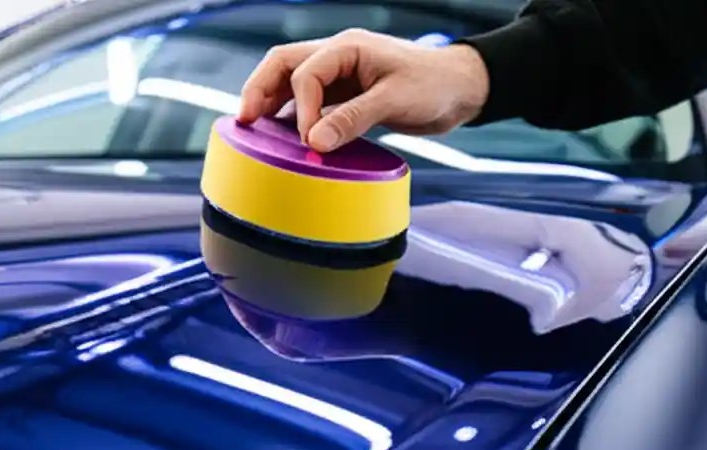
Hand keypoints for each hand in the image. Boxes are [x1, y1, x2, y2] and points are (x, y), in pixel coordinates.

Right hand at [239, 29, 489, 152]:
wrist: (462, 89)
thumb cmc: (435, 86)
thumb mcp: (394, 101)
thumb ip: (353, 119)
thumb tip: (313, 142)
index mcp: (349, 48)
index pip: (306, 73)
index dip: (300, 108)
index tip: (307, 141)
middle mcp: (340, 56)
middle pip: (284, 64)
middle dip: (260, 89)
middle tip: (244, 121)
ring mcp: (343, 74)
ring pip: (293, 81)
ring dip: (272, 101)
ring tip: (255, 129)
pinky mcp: (349, 94)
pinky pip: (312, 101)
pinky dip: (296, 115)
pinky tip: (288, 136)